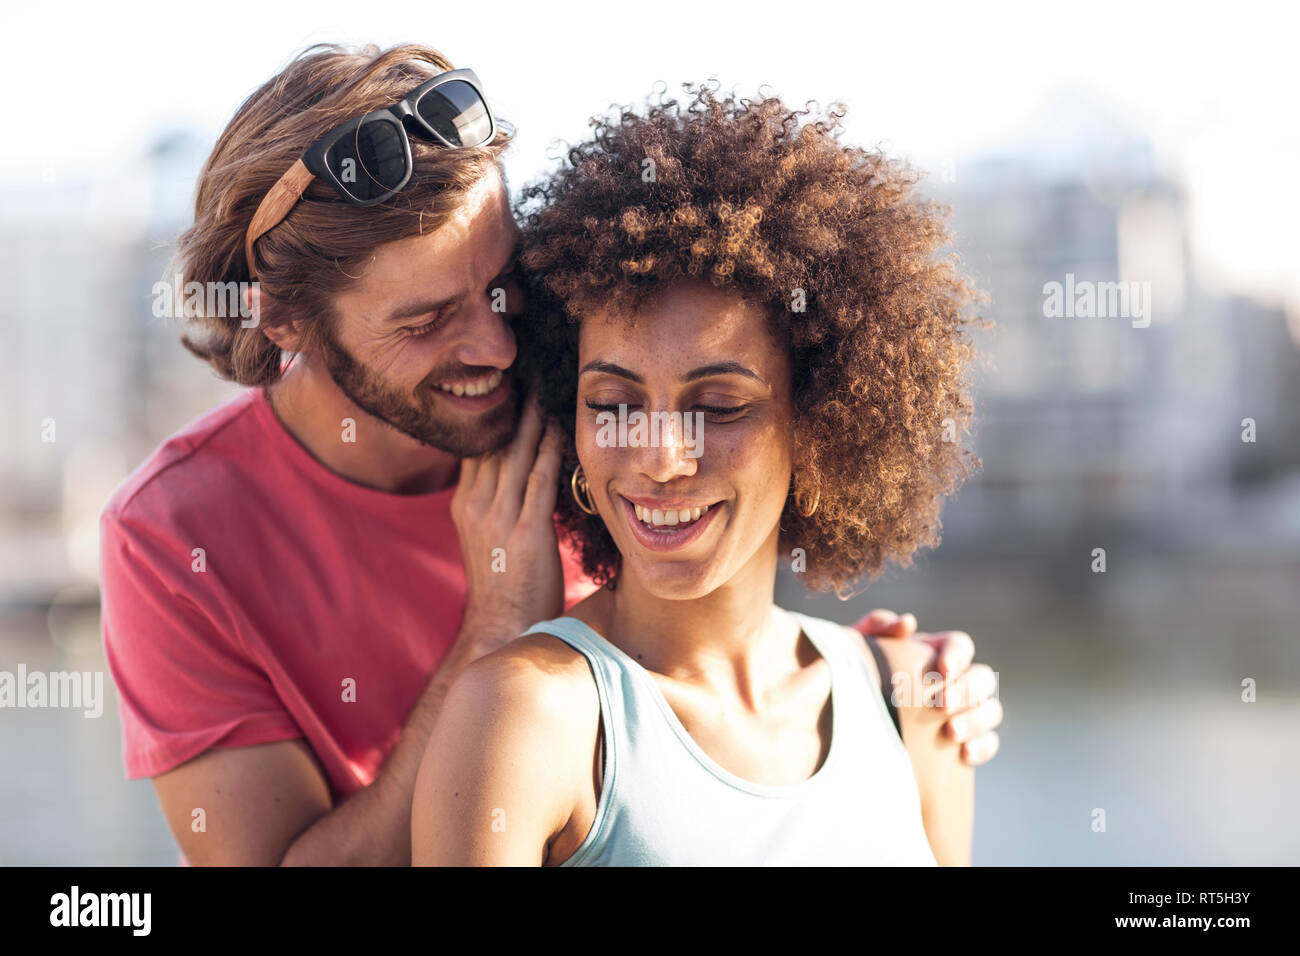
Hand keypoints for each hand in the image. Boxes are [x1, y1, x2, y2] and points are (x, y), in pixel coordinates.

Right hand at [450, 395, 565, 653]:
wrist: (503, 625)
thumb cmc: (505, 585)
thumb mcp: (487, 536)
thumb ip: (496, 502)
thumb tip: (514, 472)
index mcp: (466, 504)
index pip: (478, 447)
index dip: (493, 415)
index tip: (508, 385)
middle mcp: (478, 505)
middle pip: (495, 443)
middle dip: (512, 407)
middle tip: (527, 372)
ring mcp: (500, 518)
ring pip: (516, 455)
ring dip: (533, 419)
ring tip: (545, 388)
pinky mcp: (527, 532)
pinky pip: (540, 481)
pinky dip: (551, 451)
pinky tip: (560, 429)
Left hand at [855, 609, 1001, 766]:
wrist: (847, 721)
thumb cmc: (856, 677)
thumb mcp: (858, 651)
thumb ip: (877, 629)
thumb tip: (907, 623)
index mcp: (935, 653)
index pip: (960, 645)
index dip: (957, 655)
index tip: (942, 669)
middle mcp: (956, 681)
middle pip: (983, 678)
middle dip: (967, 690)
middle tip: (942, 704)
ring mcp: (965, 712)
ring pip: (991, 710)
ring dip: (976, 720)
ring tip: (950, 733)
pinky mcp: (966, 742)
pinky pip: (988, 743)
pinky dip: (982, 746)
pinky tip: (963, 754)